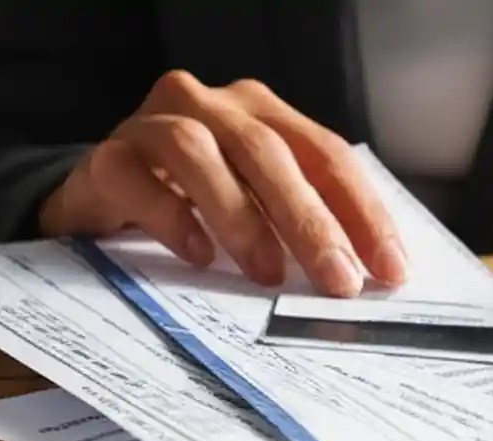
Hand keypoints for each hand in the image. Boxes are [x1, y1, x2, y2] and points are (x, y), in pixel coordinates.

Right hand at [39, 70, 406, 294]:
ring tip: (268, 272)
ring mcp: (154, 125)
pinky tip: (197, 255)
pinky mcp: (106, 158)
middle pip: (269, 152)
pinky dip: (170, 217)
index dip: (364, 213)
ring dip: (241, 217)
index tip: (390, 270)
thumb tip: (363, 280)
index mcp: (263, 114)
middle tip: (337, 280)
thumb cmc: (195, 203)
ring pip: (199, 153)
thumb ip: (304, 227)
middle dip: (310, 221)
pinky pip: (134, 178)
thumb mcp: (259, 208)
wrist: (102, 198)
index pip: (327, 155)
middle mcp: (213, 107)